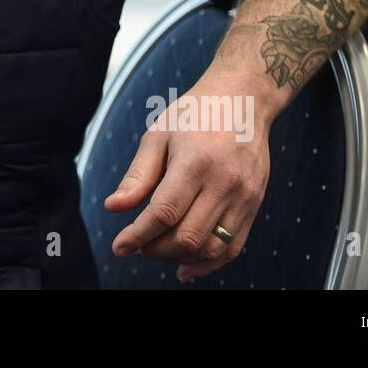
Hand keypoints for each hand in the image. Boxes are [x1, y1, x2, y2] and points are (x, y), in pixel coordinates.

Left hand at [104, 77, 270, 282]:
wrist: (244, 100)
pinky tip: (186, 267)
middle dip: (155, 249)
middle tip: (137, 244)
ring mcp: (244, 197)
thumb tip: (113, 208)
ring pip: (211, 248)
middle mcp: (224, 183)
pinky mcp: (255, 205)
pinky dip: (208, 264)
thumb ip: (137, 175)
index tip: (119, 247)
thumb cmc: (194, 114)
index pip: (164, 212)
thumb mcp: (158, 134)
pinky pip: (233, 247)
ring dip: (179, 258)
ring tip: (158, 250)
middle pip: (187, 237)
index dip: (138, 236)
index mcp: (195, 162)